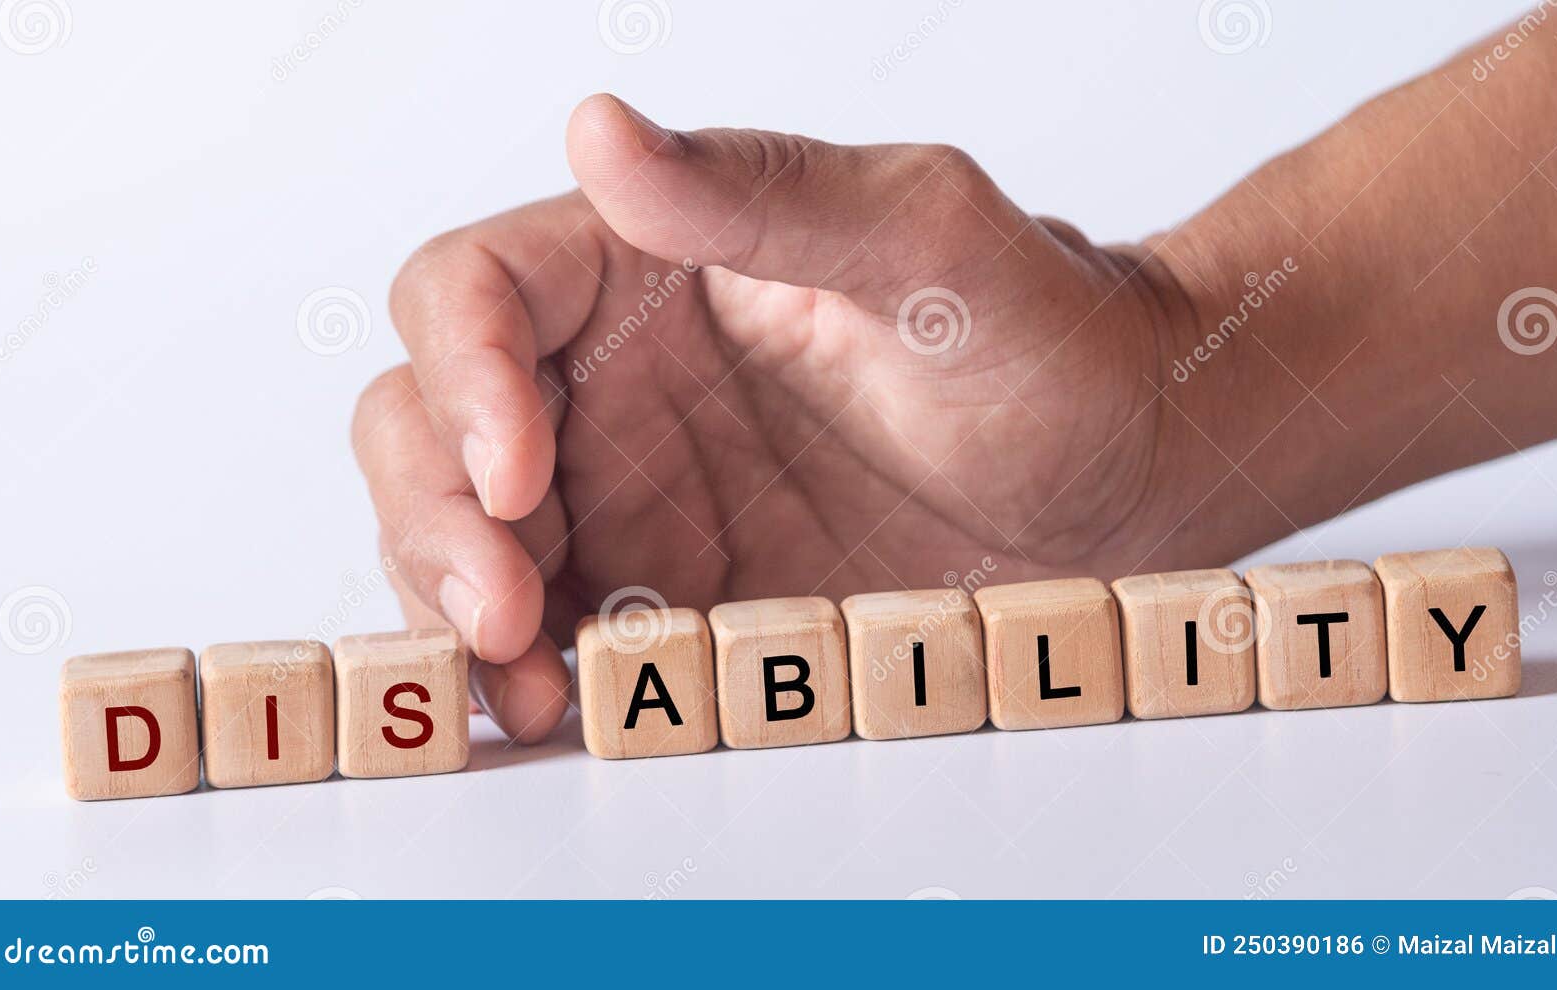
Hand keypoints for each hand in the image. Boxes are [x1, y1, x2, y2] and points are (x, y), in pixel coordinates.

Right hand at [352, 94, 1217, 741]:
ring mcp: (633, 495)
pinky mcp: (669, 596)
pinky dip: (531, 673)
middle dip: (437, 517)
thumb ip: (764, 189)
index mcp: (647, 263)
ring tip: (531, 684)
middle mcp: (614, 379)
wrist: (1126, 471)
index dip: (461, 372)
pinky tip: (564, 707)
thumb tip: (603, 133)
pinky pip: (554, 633)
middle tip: (506, 608)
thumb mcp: (923, 236)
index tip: (518, 466)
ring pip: (464, 539)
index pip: (476, 290)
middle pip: (430, 425)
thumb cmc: (1041, 335)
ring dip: (462, 609)